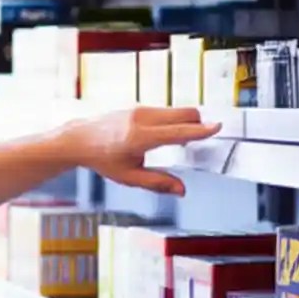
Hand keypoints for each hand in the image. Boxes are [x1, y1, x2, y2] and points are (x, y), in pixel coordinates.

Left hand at [63, 106, 220, 195]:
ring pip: (177, 110)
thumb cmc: (103, 159)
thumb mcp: (129, 177)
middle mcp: (142, 118)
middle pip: (184, 113)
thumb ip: (157, 183)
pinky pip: (166, 111)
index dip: (200, 130)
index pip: (178, 132)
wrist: (81, 139)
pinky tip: (167, 136)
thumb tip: (182, 190)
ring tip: (179, 143)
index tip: (218, 127)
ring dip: (186, 123)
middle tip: (199, 141)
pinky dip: (174, 121)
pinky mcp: (140, 107)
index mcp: (140, 137)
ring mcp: (141, 109)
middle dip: (197, 124)